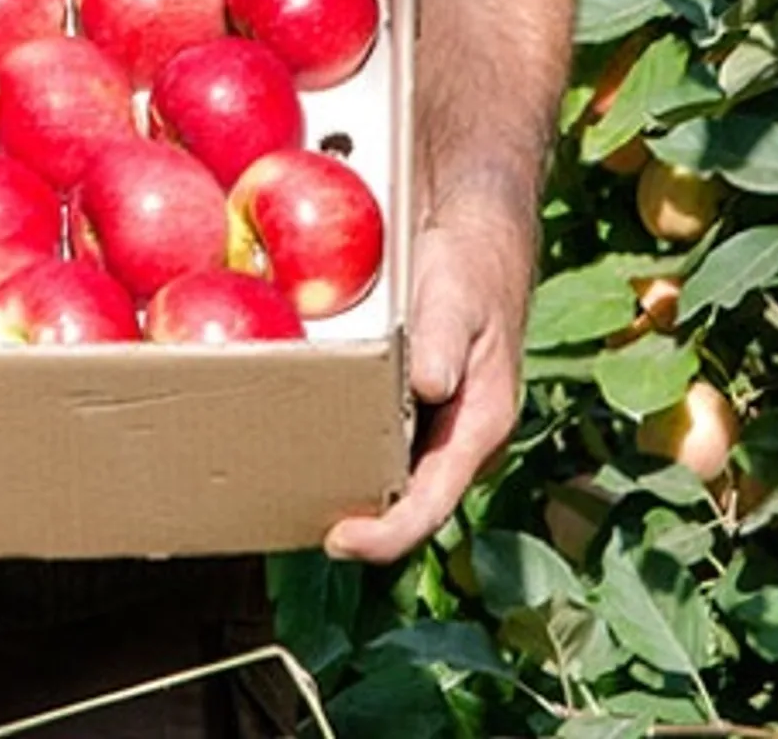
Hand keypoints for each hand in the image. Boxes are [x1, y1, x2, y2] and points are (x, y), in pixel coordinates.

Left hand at [322, 197, 531, 562]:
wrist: (477, 237)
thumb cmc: (469, 268)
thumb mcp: (455, 299)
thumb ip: (442, 342)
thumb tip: (428, 387)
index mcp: (479, 426)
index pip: (434, 502)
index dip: (389, 533)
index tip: (341, 541)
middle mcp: (460, 437)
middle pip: (412, 502)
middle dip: (364, 525)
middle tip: (301, 526)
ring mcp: (440, 424)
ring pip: (398, 478)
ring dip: (357, 494)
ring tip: (298, 500)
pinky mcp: (419, 404)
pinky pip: (388, 444)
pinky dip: (355, 455)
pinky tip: (313, 447)